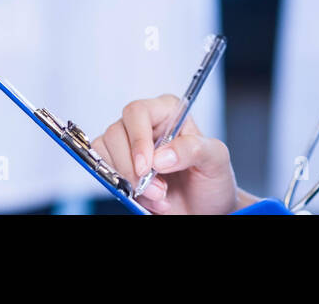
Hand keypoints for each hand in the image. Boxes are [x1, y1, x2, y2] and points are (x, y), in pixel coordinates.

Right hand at [93, 94, 259, 214]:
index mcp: (169, 111)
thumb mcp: (215, 159)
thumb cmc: (211, 178)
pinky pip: (103, 171)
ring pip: (105, 153)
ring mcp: (128, 146)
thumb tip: (161, 155)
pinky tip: (145, 198)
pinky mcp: (118, 166)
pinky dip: (121, 189)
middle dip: (133, 169)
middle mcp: (145, 124)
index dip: (138, 138)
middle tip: (158, 189)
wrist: (204, 207)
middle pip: (116, 133)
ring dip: (128, 180)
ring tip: (158, 195)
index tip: (146, 166)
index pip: (139, 112)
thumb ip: (194, 150)